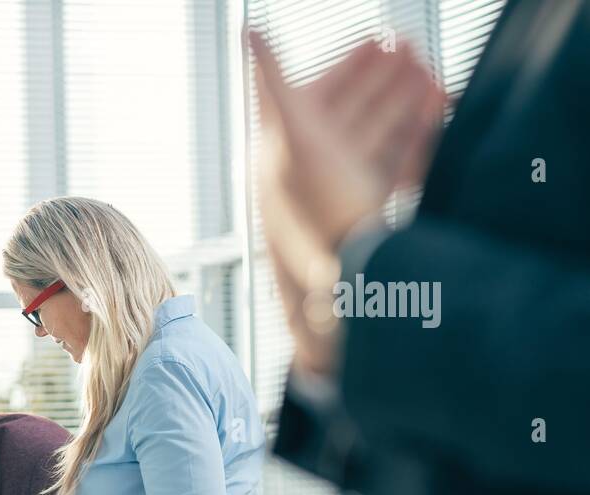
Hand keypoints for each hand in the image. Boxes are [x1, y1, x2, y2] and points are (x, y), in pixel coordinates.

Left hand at [248, 31, 444, 373]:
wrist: (339, 271)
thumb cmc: (311, 202)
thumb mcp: (292, 128)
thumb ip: (272, 78)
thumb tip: (249, 29)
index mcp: (291, 145)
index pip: (323, 92)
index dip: (350, 64)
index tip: (377, 38)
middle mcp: (317, 165)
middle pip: (354, 110)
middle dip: (384, 79)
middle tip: (412, 47)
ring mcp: (344, 183)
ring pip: (377, 132)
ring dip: (405, 102)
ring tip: (433, 75)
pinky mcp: (370, 204)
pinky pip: (395, 161)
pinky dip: (417, 135)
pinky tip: (437, 114)